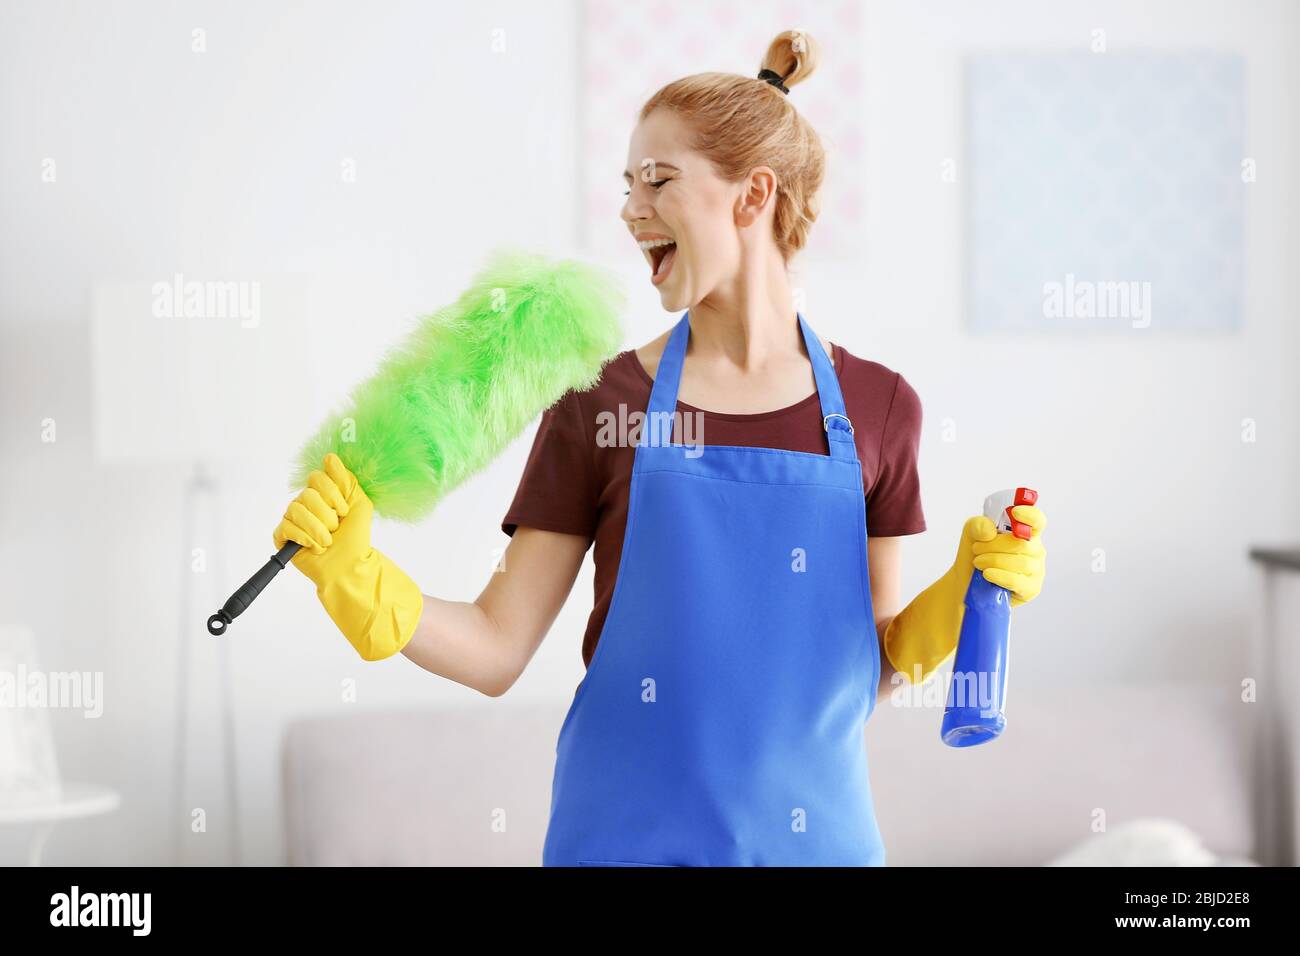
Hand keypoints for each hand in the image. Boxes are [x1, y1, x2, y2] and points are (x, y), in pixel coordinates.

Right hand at [272, 453, 372, 589]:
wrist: (349, 565)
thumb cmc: (355, 536)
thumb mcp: (359, 503)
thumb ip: (346, 480)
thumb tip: (330, 457)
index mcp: (322, 493)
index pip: (317, 477)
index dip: (332, 494)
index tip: (344, 510)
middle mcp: (305, 503)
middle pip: (307, 494)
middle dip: (327, 515)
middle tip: (335, 528)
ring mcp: (292, 519)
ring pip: (296, 509)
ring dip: (318, 529)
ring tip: (327, 541)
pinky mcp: (283, 536)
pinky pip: (286, 527)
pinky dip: (305, 538)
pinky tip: (316, 547)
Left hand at [970, 505, 1046, 607]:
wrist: (967, 582)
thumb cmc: (976, 555)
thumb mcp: (971, 534)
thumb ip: (978, 525)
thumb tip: (990, 531)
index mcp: (1026, 532)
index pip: (1037, 521)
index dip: (1030, 515)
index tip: (1015, 512)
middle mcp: (1034, 550)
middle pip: (1022, 543)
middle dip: (994, 545)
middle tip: (976, 548)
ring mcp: (1036, 570)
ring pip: (1020, 562)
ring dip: (993, 560)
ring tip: (978, 562)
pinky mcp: (1031, 588)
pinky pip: (1017, 581)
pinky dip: (999, 576)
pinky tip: (987, 573)